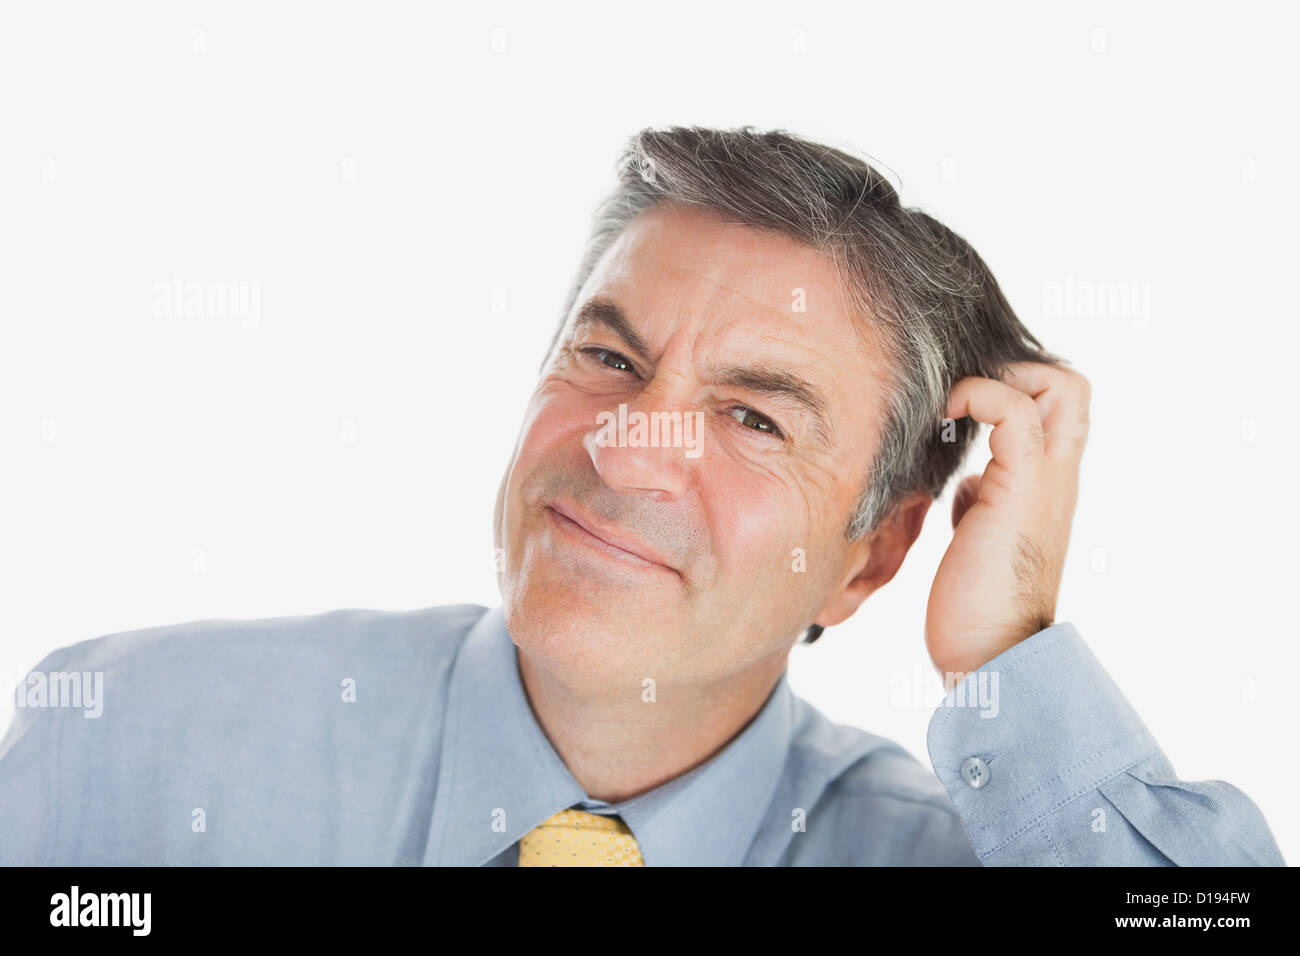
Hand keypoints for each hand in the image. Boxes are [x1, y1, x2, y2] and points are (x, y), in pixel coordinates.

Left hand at [925, 361, 1089, 686]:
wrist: (992, 657)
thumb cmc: (978, 606)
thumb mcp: (981, 536)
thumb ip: (983, 504)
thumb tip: (968, 489)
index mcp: (1046, 485)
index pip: (1060, 405)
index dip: (1016, 384)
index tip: (961, 404)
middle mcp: (1056, 477)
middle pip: (1071, 384)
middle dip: (1016, 370)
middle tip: (964, 398)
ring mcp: (1045, 482)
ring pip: (1060, 384)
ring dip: (999, 378)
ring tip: (953, 406)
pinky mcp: (1018, 491)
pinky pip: (1015, 414)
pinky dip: (980, 397)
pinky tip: (943, 418)